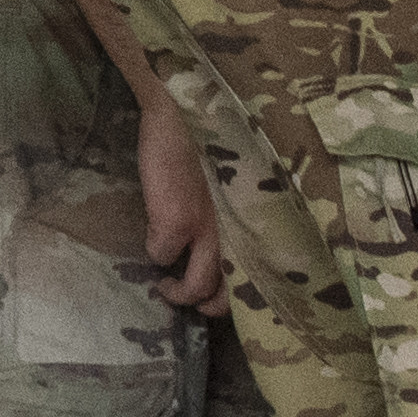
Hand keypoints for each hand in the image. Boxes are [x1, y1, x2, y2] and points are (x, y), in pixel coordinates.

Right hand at [130, 87, 235, 315]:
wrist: (181, 110)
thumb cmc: (210, 140)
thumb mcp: (236, 182)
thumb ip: (237, 212)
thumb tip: (230, 236)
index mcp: (255, 223)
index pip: (265, 276)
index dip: (246, 295)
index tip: (228, 292)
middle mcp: (237, 233)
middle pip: (230, 294)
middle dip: (209, 306)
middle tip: (193, 296)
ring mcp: (206, 230)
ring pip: (196, 287)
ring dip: (179, 293)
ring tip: (168, 286)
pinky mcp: (175, 222)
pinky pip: (160, 256)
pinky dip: (155, 255)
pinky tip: (152, 242)